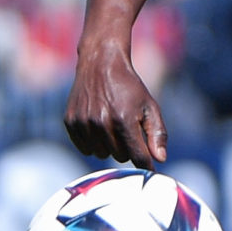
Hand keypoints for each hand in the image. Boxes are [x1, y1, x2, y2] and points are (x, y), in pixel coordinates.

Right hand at [64, 46, 167, 166]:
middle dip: (127, 147)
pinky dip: (93, 143)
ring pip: (102, 155)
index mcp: (124, 120)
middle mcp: (102, 123)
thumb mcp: (149, 106)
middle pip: (120, 157)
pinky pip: (85, 149)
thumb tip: (160, 160)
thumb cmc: (129, 87)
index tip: (149, 167)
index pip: (138, 156)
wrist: (100, 64)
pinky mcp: (71, 122)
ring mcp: (84, 123)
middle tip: (127, 129)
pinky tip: (97, 126)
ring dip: (109, 146)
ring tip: (111, 126)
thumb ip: (157, 134)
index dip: (146, 163)